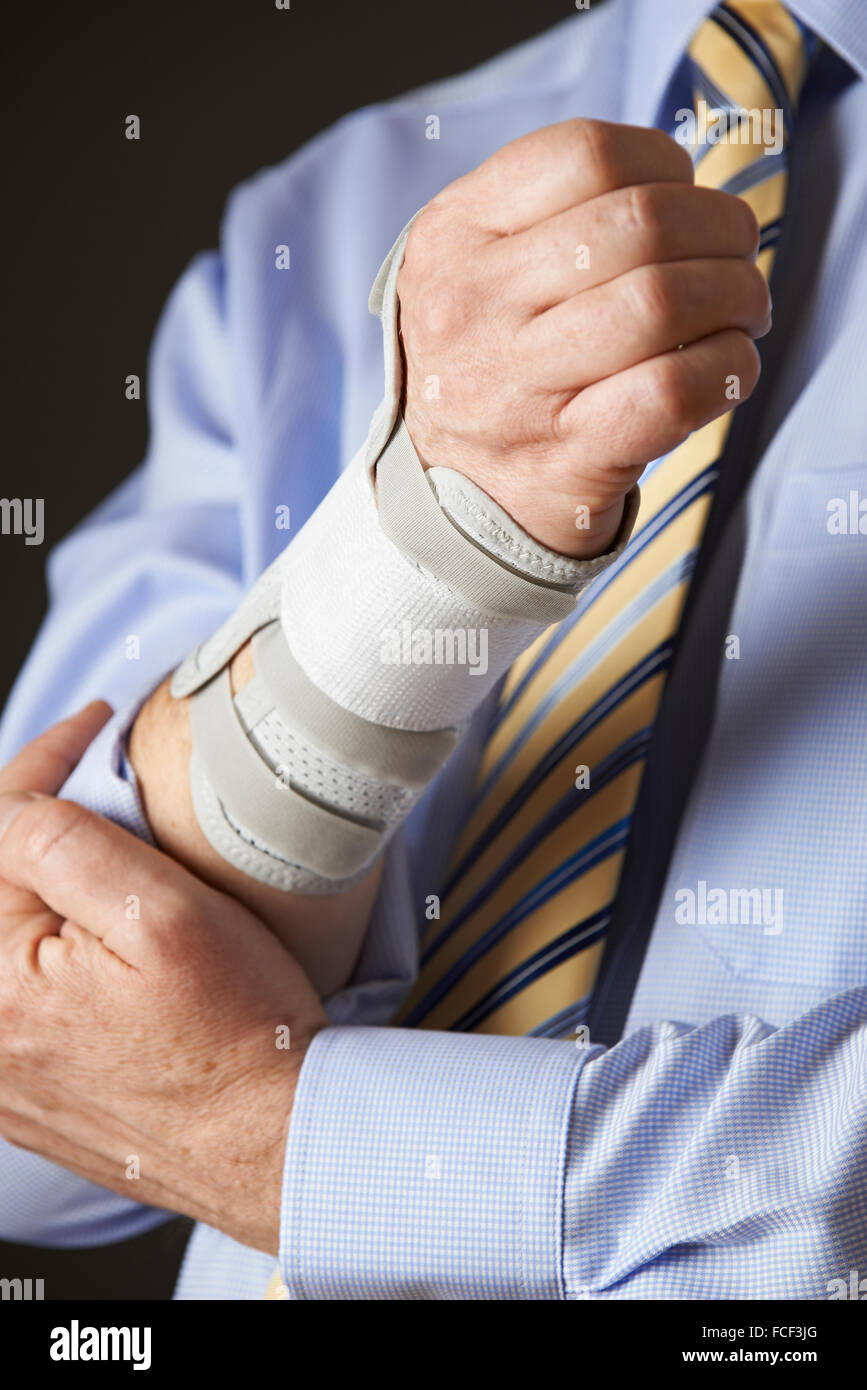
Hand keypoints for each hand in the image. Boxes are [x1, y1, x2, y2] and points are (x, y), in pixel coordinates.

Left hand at [0, 704, 327, 1253]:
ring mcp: (3, 1068)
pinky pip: (21, 989)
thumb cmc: (236, 1036)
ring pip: (9, 931)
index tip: (94, 728)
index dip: (42, 764)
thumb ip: (67, 845)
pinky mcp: (28, 1091)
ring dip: (48, 877)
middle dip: (38, 818)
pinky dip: (51, 937)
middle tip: (97, 775)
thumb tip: (18, 806)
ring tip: (104, 838)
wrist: (274, 1143)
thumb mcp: (165, 915)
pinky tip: (97, 920)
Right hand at [398, 118, 767, 556]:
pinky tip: (729, 367)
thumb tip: (683, 184)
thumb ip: (551, 212)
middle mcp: (474, 304)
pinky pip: (675, 387)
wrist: (447, 502)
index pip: (588, 155)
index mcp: (454, 235)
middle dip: (722, 231)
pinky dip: (728, 367)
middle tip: (736, 258)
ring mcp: (517, 385)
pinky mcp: (567, 455)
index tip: (683, 200)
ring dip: (736, 296)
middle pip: (642, 222)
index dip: (665, 165)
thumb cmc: (490, 369)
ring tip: (742, 311)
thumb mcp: (476, 270)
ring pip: (664, 300)